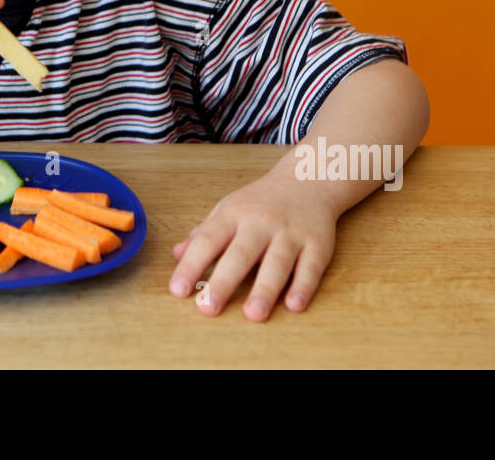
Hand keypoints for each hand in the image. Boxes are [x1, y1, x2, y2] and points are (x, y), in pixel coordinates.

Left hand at [168, 170, 339, 320]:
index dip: (191, 264)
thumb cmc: (260, 201)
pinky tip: (294, 305)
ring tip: (253, 315)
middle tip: (208, 309)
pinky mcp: (317, 244)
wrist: (308, 179)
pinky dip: (303, 286)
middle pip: (240, 254)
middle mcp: (261, 222)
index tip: (177, 290)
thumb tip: (176, 255)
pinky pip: (311, 267)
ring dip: (264, 289)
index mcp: (233, 214)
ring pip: (277, 262)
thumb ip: (204, 233)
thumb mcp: (228, 210)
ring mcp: (291, 233)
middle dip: (223, 282)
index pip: (208, 240)